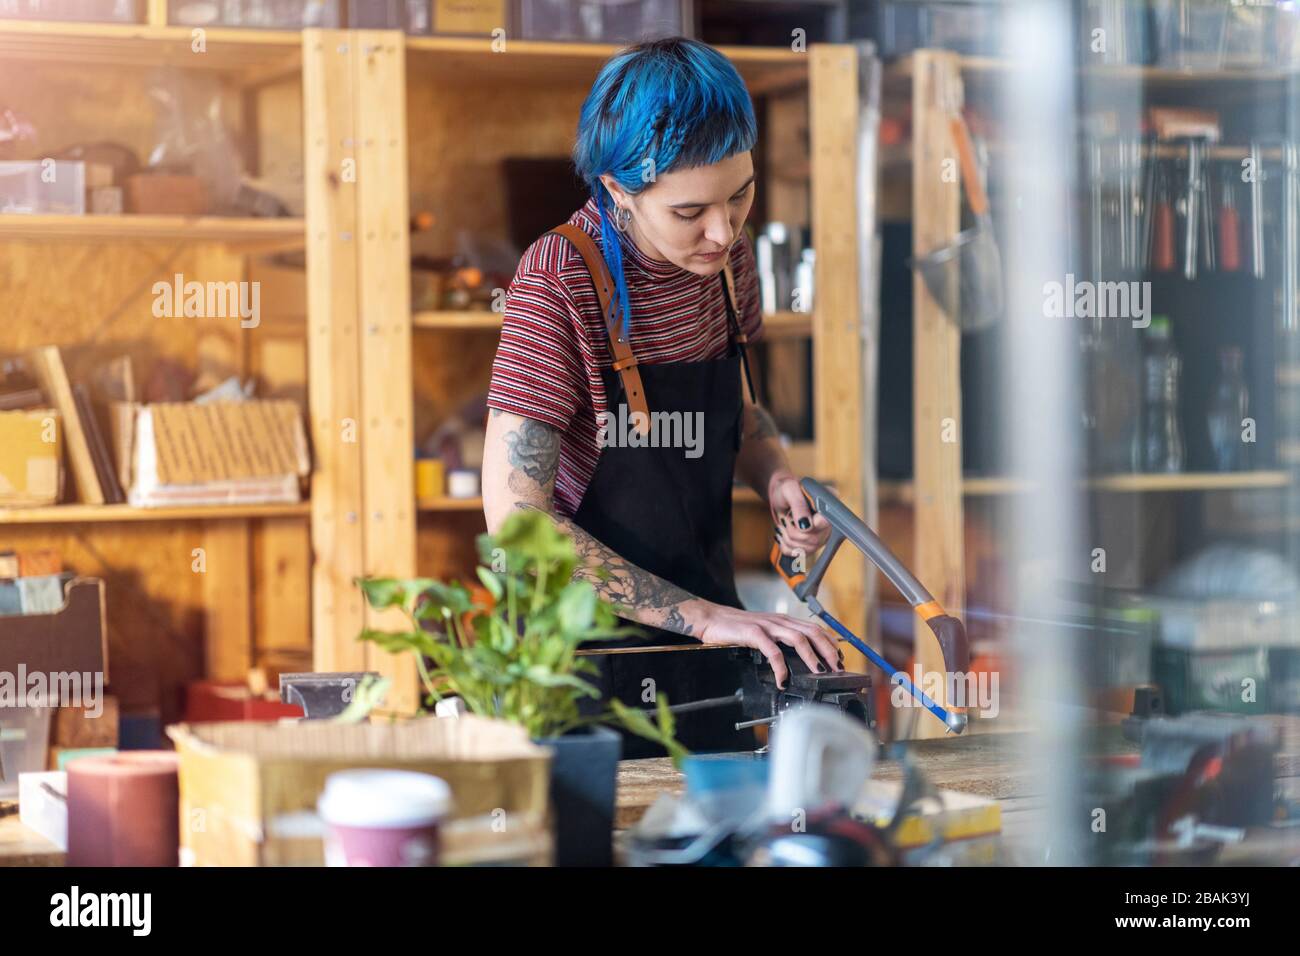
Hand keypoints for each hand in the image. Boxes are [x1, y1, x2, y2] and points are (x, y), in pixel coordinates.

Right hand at [686, 600, 841, 688]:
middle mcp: (780, 621)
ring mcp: (767, 626)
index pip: (815, 629)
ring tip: (818, 672)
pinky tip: (782, 679)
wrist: (712, 619)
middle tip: (837, 668)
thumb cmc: (737, 629)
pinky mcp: (754, 633)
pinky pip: (773, 650)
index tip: (840, 659)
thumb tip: (801, 657)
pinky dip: (781, 667)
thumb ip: (781, 640)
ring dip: (811, 657)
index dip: (830, 643)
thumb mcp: (765, 632)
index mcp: (784, 621)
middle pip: (812, 632)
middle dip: (828, 651)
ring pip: (798, 639)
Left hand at [768, 470, 830, 559]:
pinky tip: (784, 533)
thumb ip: (798, 504)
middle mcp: (830, 522)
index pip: (826, 524)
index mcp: (830, 504)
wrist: (781, 498)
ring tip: (785, 523)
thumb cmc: (787, 491)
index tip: (795, 519)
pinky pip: (798, 554)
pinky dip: (785, 546)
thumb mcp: (790, 490)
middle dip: (792, 531)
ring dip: (787, 537)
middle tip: (787, 517)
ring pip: (805, 549)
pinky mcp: (812, 545)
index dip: (809, 525)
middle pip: (813, 540)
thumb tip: (805, 527)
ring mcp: (822, 535)